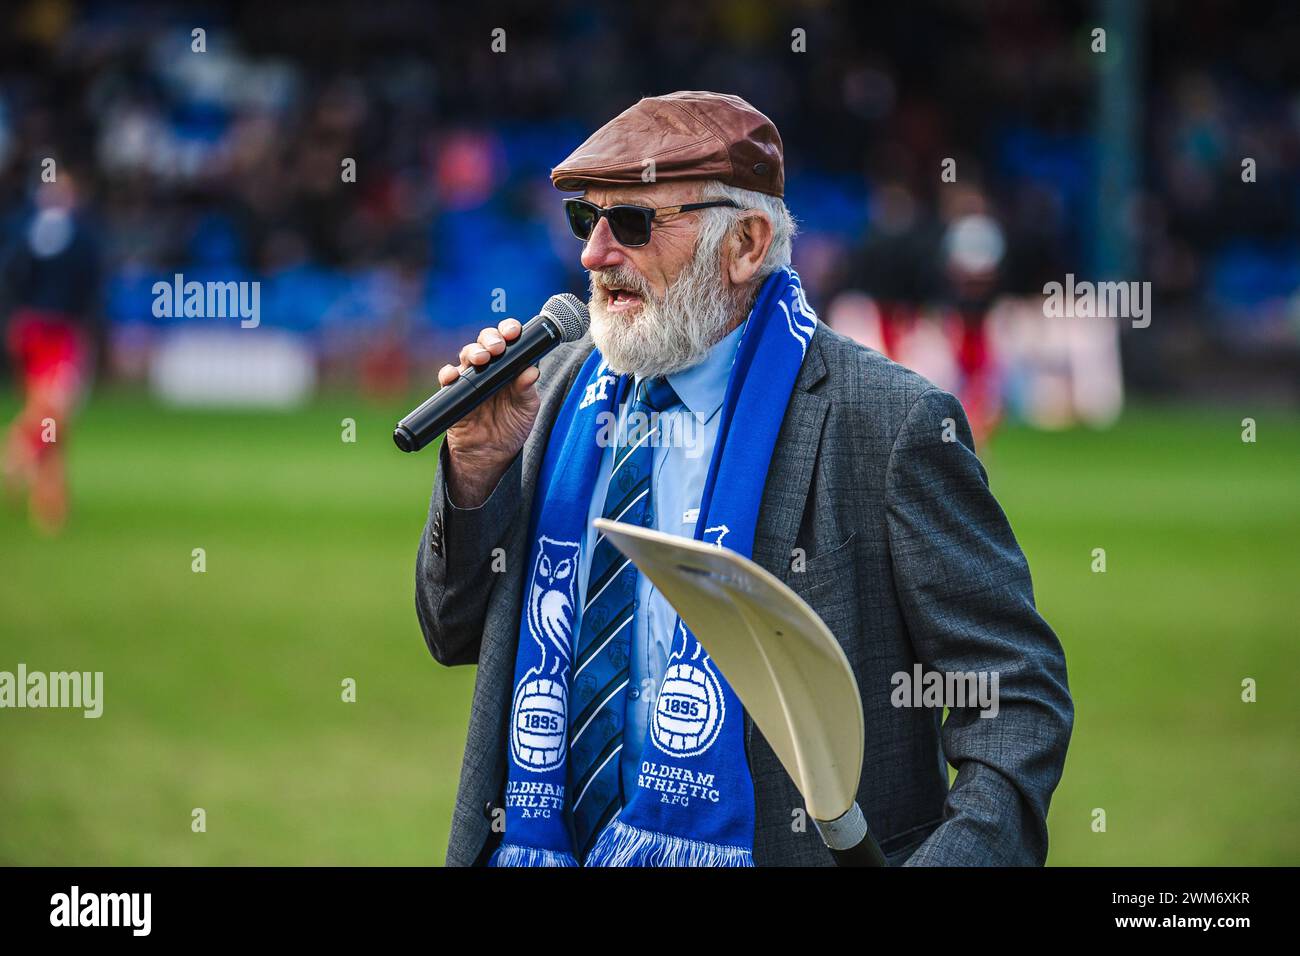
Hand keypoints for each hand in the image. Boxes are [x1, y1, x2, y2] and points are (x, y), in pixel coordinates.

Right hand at [439, 318, 539, 507]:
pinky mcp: (454, 393)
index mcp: (510, 366)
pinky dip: (448, 373)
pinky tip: (454, 375)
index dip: (509, 330)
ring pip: (467, 355)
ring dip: (472, 352)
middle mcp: (489, 367)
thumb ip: (527, 390)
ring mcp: (470, 378)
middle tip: (497, 347)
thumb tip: (532, 371)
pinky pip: (448, 377)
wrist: (491, 455)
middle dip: (490, 339)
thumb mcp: (526, 410)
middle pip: (485, 342)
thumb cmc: (511, 427)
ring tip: (481, 359)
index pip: (509, 340)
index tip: (514, 332)